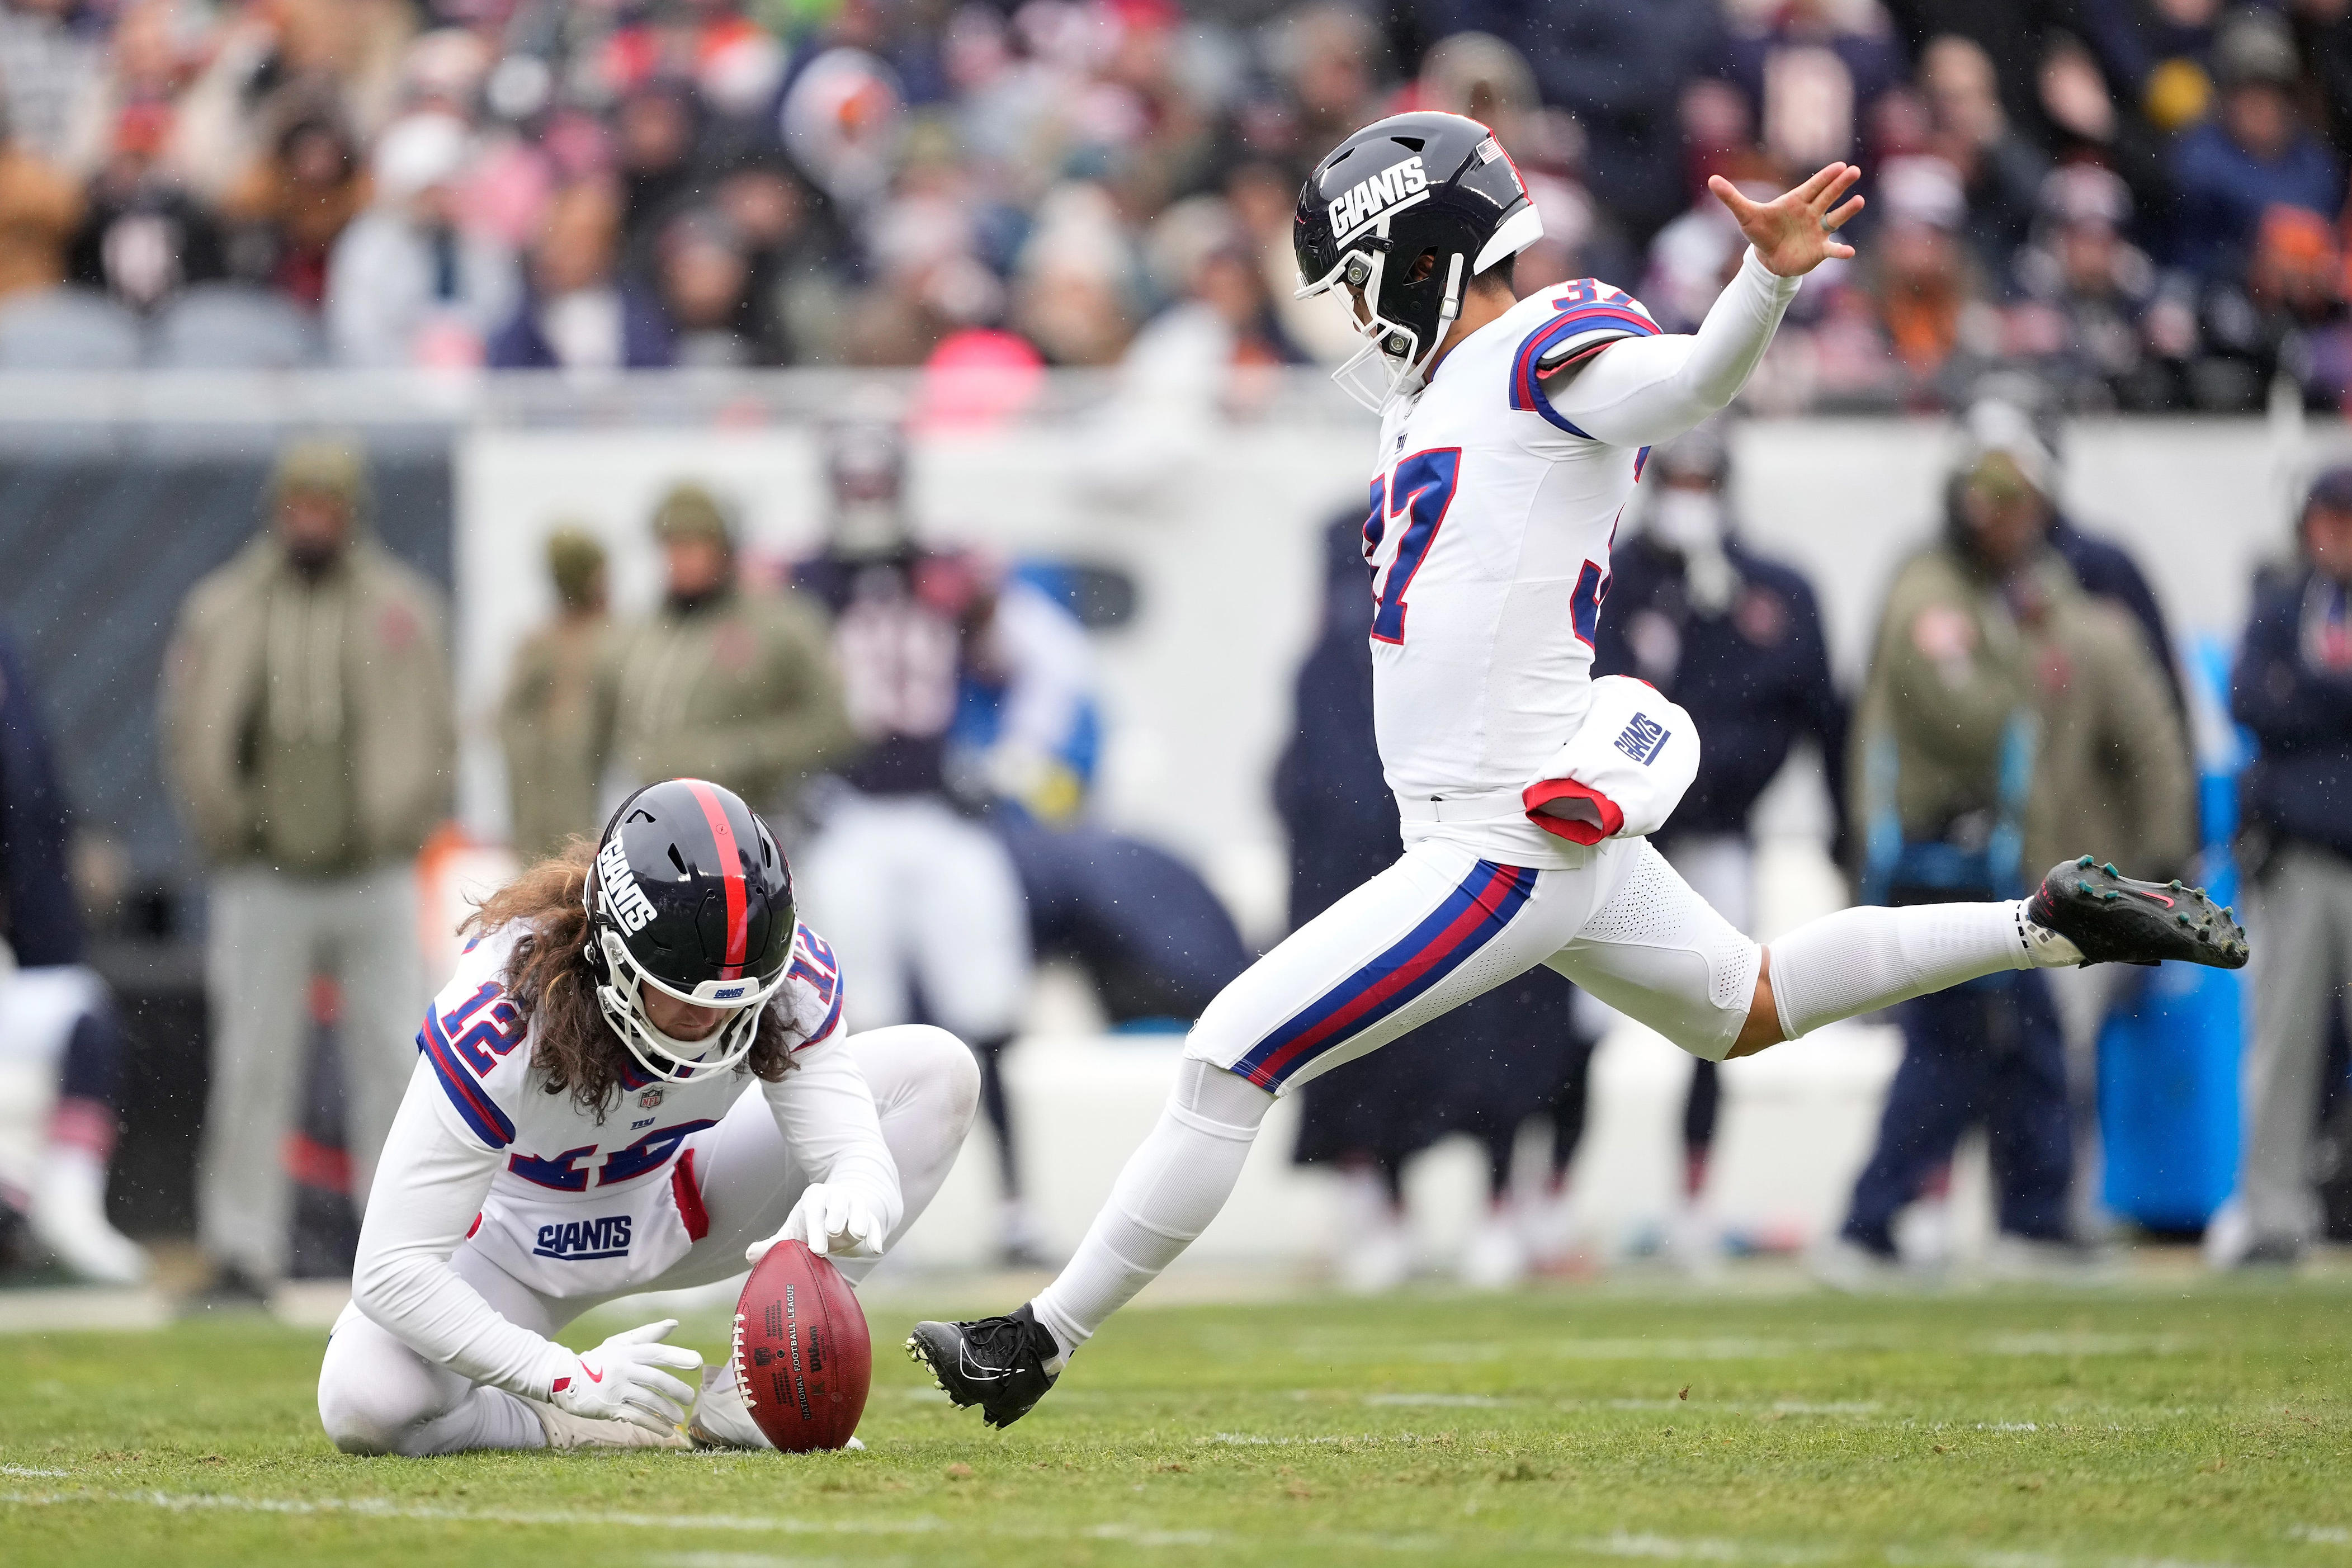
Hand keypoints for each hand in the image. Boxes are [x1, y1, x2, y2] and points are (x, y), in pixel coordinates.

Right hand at [549, 1319, 701, 1436]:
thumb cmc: (598, 1360)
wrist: (563, 1378)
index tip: (697, 1362)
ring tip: (679, 1418)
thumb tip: (674, 1323)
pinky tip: (667, 1431)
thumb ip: (647, 1334)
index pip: (656, 1352)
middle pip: (656, 1379)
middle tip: (690, 1398)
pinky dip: (654, 1425)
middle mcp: (623, 1369)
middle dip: (676, 1389)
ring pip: (648, 1401)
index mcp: (627, 1352)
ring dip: (667, 1411)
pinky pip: (637, 1417)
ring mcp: (616, 1390)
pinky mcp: (610, 1409)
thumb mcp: (619, 1343)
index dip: (677, 1356)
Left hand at [749, 1182, 884, 1262]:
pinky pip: (875, 1222)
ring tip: (854, 1236)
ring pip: (859, 1208)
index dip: (815, 1229)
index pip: (815, 1210)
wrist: (838, 1207)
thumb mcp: (793, 1231)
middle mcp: (836, 1196)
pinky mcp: (870, 1214)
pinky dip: (875, 1235)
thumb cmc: (811, 1223)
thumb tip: (750, 1256)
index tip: (815, 1250)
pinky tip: (875, 1249)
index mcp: (815, 1197)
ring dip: (857, 1221)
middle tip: (832, 1235)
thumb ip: (774, 1244)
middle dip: (835, 1219)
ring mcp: (855, 1203)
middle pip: (838, 1203)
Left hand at [1708, 163, 1864, 277]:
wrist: (1768, 258)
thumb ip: (1731, 198)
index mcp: (1796, 202)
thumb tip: (1711, 179)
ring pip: (1834, 218)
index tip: (1839, 166)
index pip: (1813, 187)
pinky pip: (1832, 249)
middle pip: (1827, 196)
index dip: (1825, 177)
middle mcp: (1811, 213)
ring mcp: (1817, 230)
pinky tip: (1849, 253)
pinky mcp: (1819, 250)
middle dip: (1839, 185)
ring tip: (1859, 201)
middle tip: (1853, 171)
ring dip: (1846, 211)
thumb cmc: (1760, 232)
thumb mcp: (1745, 215)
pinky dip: (1840, 251)